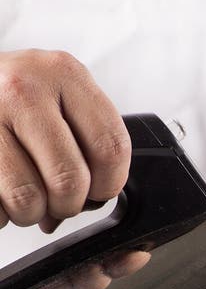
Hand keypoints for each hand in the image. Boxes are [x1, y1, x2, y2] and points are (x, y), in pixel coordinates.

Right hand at [0, 49, 130, 233]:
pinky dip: (2, 212)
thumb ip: (86, 138)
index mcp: (64, 75)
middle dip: (67, 205)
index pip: (111, 146)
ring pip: (28, 199)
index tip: (98, 191)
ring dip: (30, 213)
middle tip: (57, 200)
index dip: (109, 183)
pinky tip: (1, 190)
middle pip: (70, 180)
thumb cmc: (17, 99)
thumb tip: (91, 201)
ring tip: (25, 195)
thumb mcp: (59, 96)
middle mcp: (25, 90)